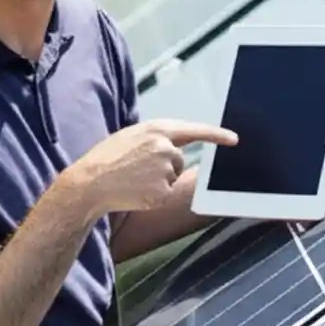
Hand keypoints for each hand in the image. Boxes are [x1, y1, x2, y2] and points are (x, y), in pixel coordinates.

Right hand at [63, 120, 237, 216]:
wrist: (90, 183)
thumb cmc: (107, 159)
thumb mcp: (131, 136)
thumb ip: (155, 137)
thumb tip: (175, 147)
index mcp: (156, 129)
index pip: (195, 130)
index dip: (217, 135)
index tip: (234, 139)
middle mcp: (165, 147)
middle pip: (179, 159)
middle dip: (163, 166)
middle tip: (135, 170)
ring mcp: (164, 169)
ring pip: (172, 177)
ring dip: (157, 181)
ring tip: (132, 179)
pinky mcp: (162, 190)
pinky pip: (166, 194)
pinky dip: (153, 196)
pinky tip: (136, 192)